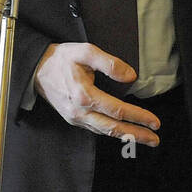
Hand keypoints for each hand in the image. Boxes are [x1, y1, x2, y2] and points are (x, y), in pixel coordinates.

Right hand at [33, 42, 159, 146]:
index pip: (118, 111)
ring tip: (145, 139)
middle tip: (155, 139)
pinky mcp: (73, 118)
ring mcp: (75, 117)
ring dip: (127, 137)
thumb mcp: (85, 51)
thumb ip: (109, 63)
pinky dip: (112, 133)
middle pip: (113, 128)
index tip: (155, 121)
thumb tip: (131, 76)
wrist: (36, 69)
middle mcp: (79, 111)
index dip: (138, 117)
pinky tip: (124, 132)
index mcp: (84, 95)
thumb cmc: (61, 59)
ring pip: (105, 132)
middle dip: (137, 135)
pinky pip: (96, 129)